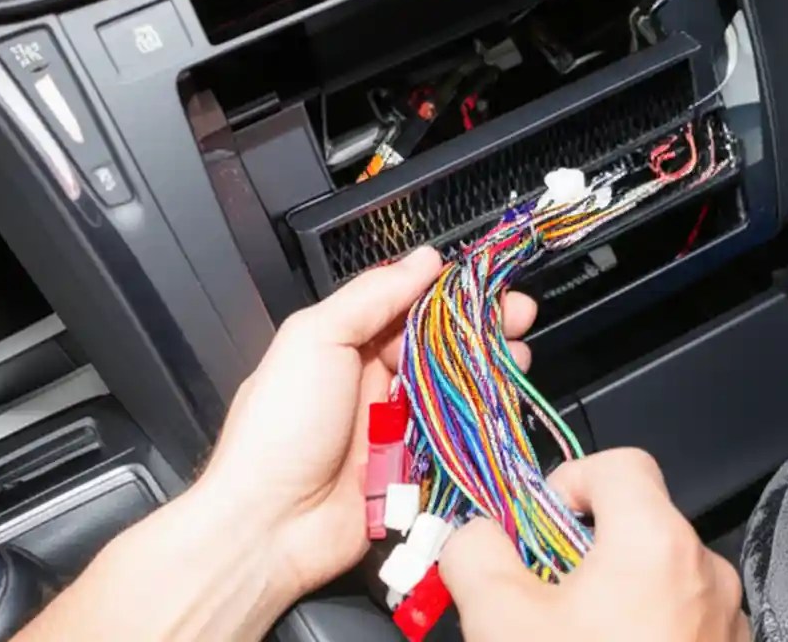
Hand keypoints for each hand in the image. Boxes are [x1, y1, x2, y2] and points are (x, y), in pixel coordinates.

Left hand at [197, 247, 537, 600]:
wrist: (268, 527)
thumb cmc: (279, 429)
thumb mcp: (315, 339)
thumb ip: (372, 295)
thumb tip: (422, 259)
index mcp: (345, 345)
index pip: (410, 306)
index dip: (452, 294)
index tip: (491, 284)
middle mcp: (372, 383)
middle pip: (439, 347)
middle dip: (482, 330)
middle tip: (520, 318)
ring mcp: (395, 428)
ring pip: (454, 391)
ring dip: (488, 372)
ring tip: (517, 358)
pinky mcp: (414, 470)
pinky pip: (456, 440)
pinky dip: (479, 424)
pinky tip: (500, 407)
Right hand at [440, 449, 749, 641]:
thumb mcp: (499, 619)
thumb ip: (475, 553)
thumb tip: (475, 535)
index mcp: (655, 541)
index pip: (618, 464)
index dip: (569, 482)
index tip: (538, 524)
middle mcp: (704, 572)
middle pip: (639, 523)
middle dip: (584, 551)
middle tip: (542, 597)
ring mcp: (725, 621)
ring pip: (661, 578)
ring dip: (616, 596)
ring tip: (575, 641)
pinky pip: (683, 622)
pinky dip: (647, 631)